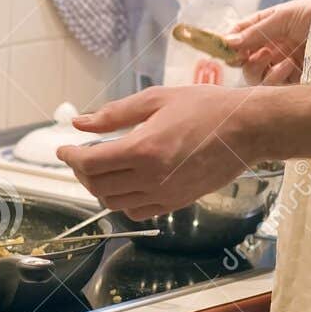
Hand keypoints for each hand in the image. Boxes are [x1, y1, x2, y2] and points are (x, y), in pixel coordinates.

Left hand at [57, 87, 254, 217]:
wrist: (247, 129)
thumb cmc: (205, 107)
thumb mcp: (156, 99)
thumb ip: (115, 114)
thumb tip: (80, 123)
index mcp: (143, 149)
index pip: (90, 163)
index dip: (70, 157)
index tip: (63, 149)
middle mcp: (151, 177)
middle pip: (98, 186)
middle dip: (82, 172)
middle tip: (82, 156)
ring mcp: (165, 194)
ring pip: (115, 203)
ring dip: (101, 187)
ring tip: (102, 168)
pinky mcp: (177, 202)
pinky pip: (138, 211)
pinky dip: (123, 201)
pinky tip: (127, 183)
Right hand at [228, 0, 310, 84]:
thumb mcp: (283, 17)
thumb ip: (255, 32)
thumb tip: (227, 43)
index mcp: (266, 27)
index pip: (239, 36)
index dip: (228, 42)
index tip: (224, 48)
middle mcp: (271, 46)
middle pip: (244, 61)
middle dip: (243, 59)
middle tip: (247, 56)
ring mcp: (281, 64)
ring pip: (256, 77)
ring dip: (258, 69)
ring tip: (271, 57)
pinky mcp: (294, 80)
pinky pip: (274, 87)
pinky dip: (276, 78)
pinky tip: (288, 66)